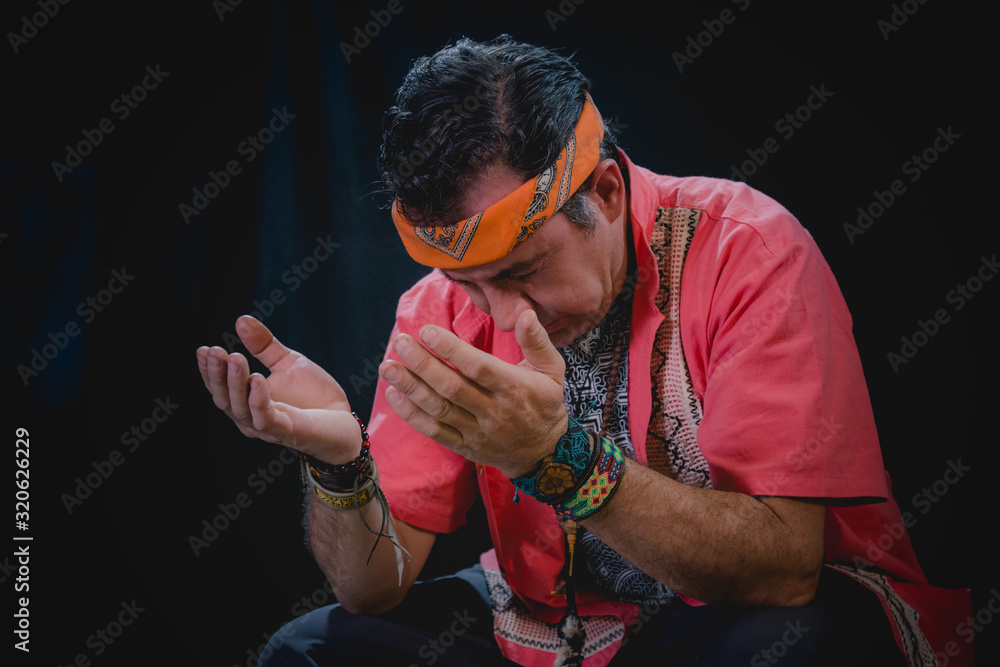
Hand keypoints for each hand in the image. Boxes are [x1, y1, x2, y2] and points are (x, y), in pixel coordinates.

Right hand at [196, 315, 361, 463]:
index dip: (209, 371)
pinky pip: (265, 417)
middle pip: (224, 399)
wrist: (344, 419)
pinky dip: (258, 399)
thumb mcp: (287, 362)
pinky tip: (257, 380)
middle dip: (216, 375)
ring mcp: (266, 427)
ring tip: (234, 358)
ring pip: (240, 408)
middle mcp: (250, 418)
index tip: (204, 349)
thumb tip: (241, 320)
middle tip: (213, 351)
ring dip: (235, 383)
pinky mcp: (285, 430)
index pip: (220, 388)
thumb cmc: (314, 395)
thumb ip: (264, 345)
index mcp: (246, 403)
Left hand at [378, 309, 567, 477]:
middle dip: (423, 365)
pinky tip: (394, 396)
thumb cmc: (546, 402)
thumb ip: (537, 340)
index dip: (451, 349)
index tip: (427, 331)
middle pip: (453, 388)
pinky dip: (412, 415)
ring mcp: (478, 432)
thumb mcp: (552, 370)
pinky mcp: (465, 446)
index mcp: (515, 388)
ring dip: (410, 388)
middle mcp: (494, 412)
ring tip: (388, 367)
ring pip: (439, 410)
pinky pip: (435, 431)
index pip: (479, 367)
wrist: (545, 453)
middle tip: (400, 343)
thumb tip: (525, 313)